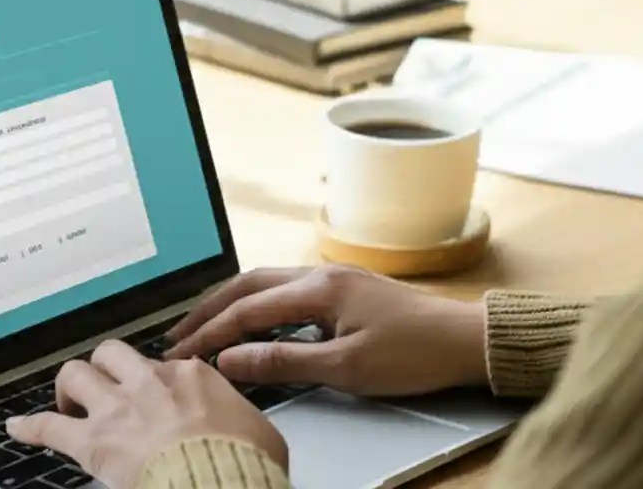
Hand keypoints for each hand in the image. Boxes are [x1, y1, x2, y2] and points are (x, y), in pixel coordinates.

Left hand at [6, 340, 286, 487]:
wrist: (221, 484)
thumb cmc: (244, 466)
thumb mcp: (259, 431)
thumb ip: (240, 418)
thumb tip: (245, 428)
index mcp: (191, 378)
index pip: (162, 366)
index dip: (153, 382)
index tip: (154, 397)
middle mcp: (149, 384)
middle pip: (112, 354)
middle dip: (105, 369)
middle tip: (105, 388)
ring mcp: (118, 410)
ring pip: (76, 374)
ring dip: (69, 388)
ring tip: (68, 404)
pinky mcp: (94, 442)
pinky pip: (48, 427)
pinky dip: (29, 427)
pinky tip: (16, 428)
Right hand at [166, 264, 486, 396]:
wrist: (464, 339)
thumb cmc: (413, 355)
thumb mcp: (346, 368)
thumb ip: (284, 362)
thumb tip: (230, 361)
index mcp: (319, 289)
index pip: (247, 310)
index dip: (209, 334)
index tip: (180, 354)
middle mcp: (320, 274)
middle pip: (247, 284)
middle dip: (208, 310)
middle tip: (177, 336)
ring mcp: (333, 278)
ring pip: (265, 282)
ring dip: (230, 303)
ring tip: (203, 327)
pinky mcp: (344, 288)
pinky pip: (285, 289)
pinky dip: (256, 304)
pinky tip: (251, 321)